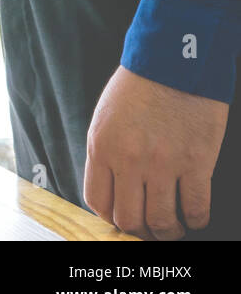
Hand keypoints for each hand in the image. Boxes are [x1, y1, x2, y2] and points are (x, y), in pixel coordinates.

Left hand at [84, 66, 228, 238]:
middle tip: (150, 228)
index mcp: (101, 146)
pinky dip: (195, 220)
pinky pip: (195, 208)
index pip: (97, 201)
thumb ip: (105, 152)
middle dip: (139, 230)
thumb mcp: (105, 117)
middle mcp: (128, 159)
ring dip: (168, 231)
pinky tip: (193, 215)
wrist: (173, 62)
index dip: (111, 216)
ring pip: (161, 221)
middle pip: (128, 218)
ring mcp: (162, 163)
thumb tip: (112, 187)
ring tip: (173, 227)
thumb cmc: (139, 86)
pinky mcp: (195, 162)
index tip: (122, 218)